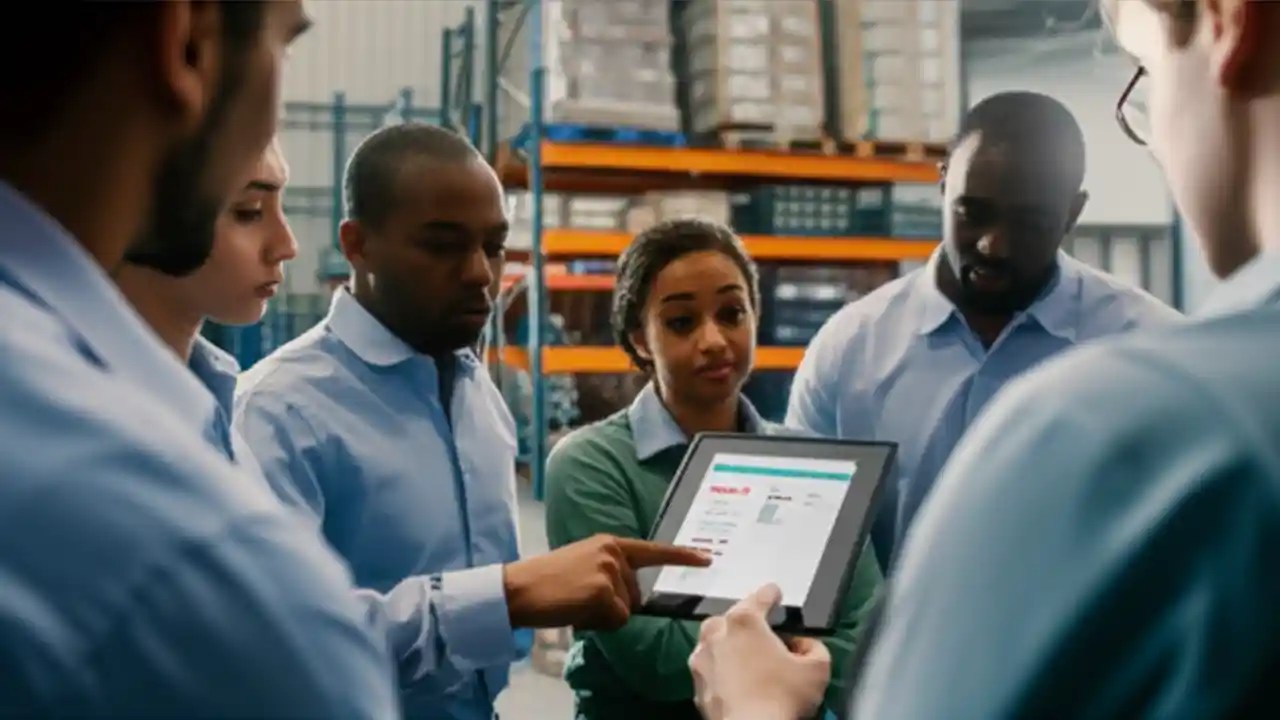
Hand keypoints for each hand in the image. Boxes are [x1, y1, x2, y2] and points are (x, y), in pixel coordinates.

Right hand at [503, 534, 710, 629]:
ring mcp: (609, 571)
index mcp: (610, 543)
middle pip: (635, 595)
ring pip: (625, 611)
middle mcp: (614, 553)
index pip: (652, 550)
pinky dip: (598, 624)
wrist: (520, 588)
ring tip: (575, 603)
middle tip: (580, 600)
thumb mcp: (584, 565)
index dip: (682, 556)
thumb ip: (610, 574)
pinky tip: (576, 612)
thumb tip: (631, 603)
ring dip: (603, 617)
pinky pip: (616, 621)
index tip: (707, 557)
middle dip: (613, 607)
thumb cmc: (548, 582)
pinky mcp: (602, 591)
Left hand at [689, 584, 829, 719]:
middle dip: (746, 620)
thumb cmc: (782, 697)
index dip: (772, 594)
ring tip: (748, 656)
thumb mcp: (817, 668)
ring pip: (714, 641)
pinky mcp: (697, 685)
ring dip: (729, 643)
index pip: (760, 597)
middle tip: (763, 631)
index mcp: (745, 622)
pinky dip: (721, 669)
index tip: (775, 593)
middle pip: (732, 617)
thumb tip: (803, 646)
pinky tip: (736, 680)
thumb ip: (813, 647)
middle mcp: (717, 634)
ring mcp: (702, 660)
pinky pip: (710, 668)